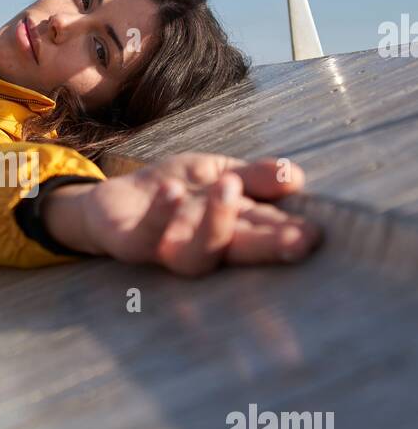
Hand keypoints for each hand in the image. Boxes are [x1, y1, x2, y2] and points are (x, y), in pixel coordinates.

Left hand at [48, 152, 321, 275]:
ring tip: (228, 186)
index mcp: (231, 230)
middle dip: (269, 245)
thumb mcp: (218, 173)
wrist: (111, 201)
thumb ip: (254, 177)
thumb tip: (295, 174)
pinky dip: (160, 214)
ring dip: (215, 222)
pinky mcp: (131, 246)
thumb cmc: (174, 194)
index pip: (265, 232)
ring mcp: (167, 250)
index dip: (291, 235)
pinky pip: (146, 237)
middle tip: (299, 238)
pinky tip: (173, 191)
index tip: (317, 234)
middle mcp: (203, 247)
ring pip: (195, 255)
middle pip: (239, 251)